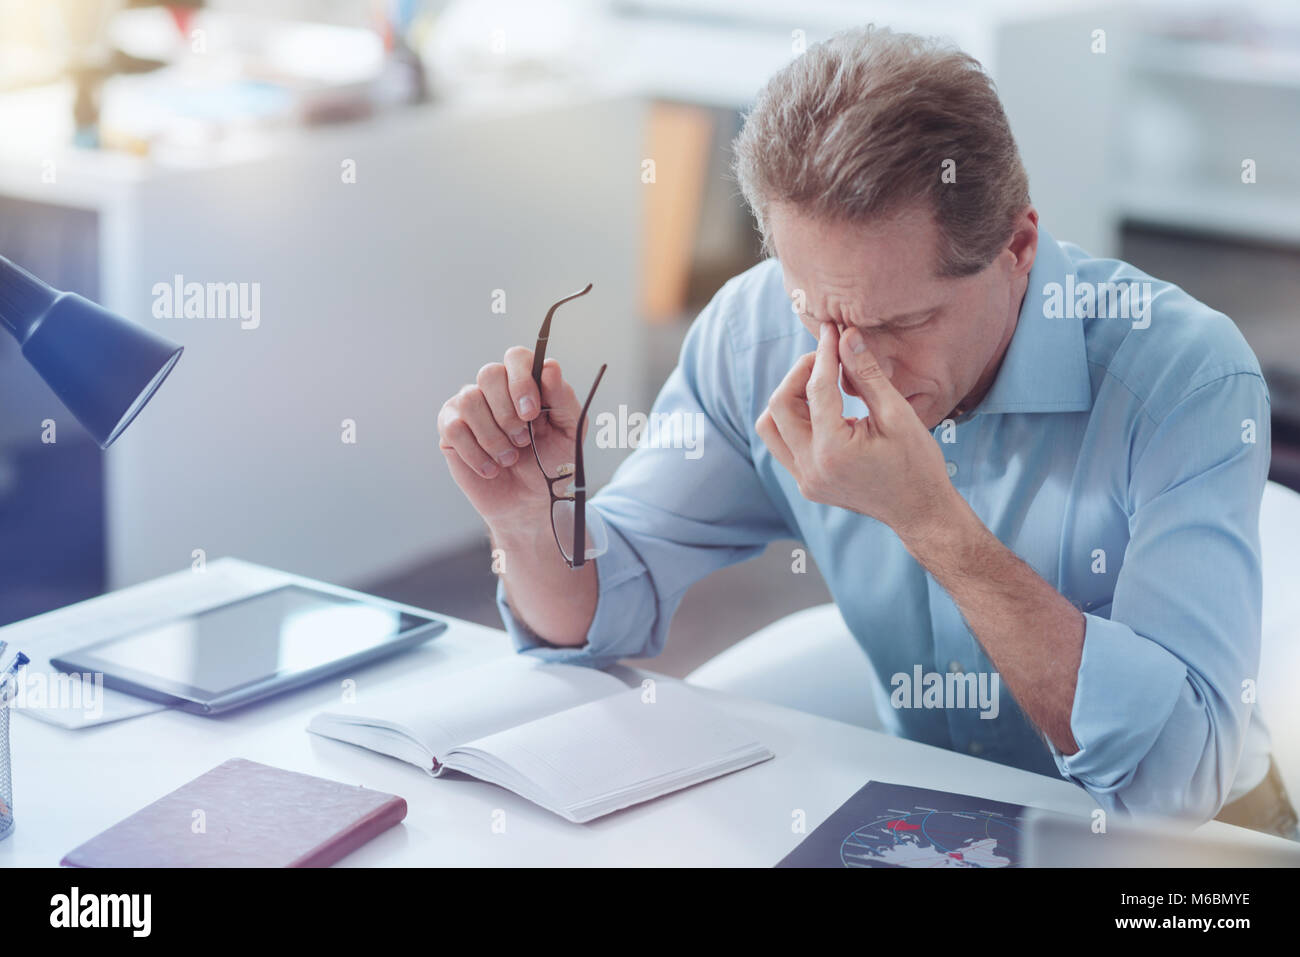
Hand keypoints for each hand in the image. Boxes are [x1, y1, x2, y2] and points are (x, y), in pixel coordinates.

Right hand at [437, 348, 585, 528]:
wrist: (532, 502)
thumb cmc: (552, 463)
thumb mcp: (570, 432)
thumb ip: (563, 398)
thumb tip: (549, 367)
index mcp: (526, 382)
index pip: (516, 357)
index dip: (521, 380)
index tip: (531, 413)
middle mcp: (496, 389)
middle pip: (489, 373)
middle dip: (507, 412)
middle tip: (523, 441)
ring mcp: (470, 407)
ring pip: (470, 400)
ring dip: (493, 436)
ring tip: (510, 458)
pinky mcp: (451, 430)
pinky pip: (454, 428)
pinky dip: (477, 453)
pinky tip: (492, 468)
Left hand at [755, 321, 954, 538]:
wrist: (920, 511)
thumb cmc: (917, 464)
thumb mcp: (897, 415)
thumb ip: (867, 375)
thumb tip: (846, 336)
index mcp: (833, 451)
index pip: (816, 389)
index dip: (824, 354)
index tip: (833, 331)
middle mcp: (810, 468)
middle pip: (780, 405)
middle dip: (800, 373)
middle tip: (826, 358)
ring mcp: (804, 480)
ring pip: (771, 426)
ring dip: (790, 398)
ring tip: (821, 383)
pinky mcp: (805, 484)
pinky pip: (784, 444)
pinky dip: (795, 420)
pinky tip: (822, 409)